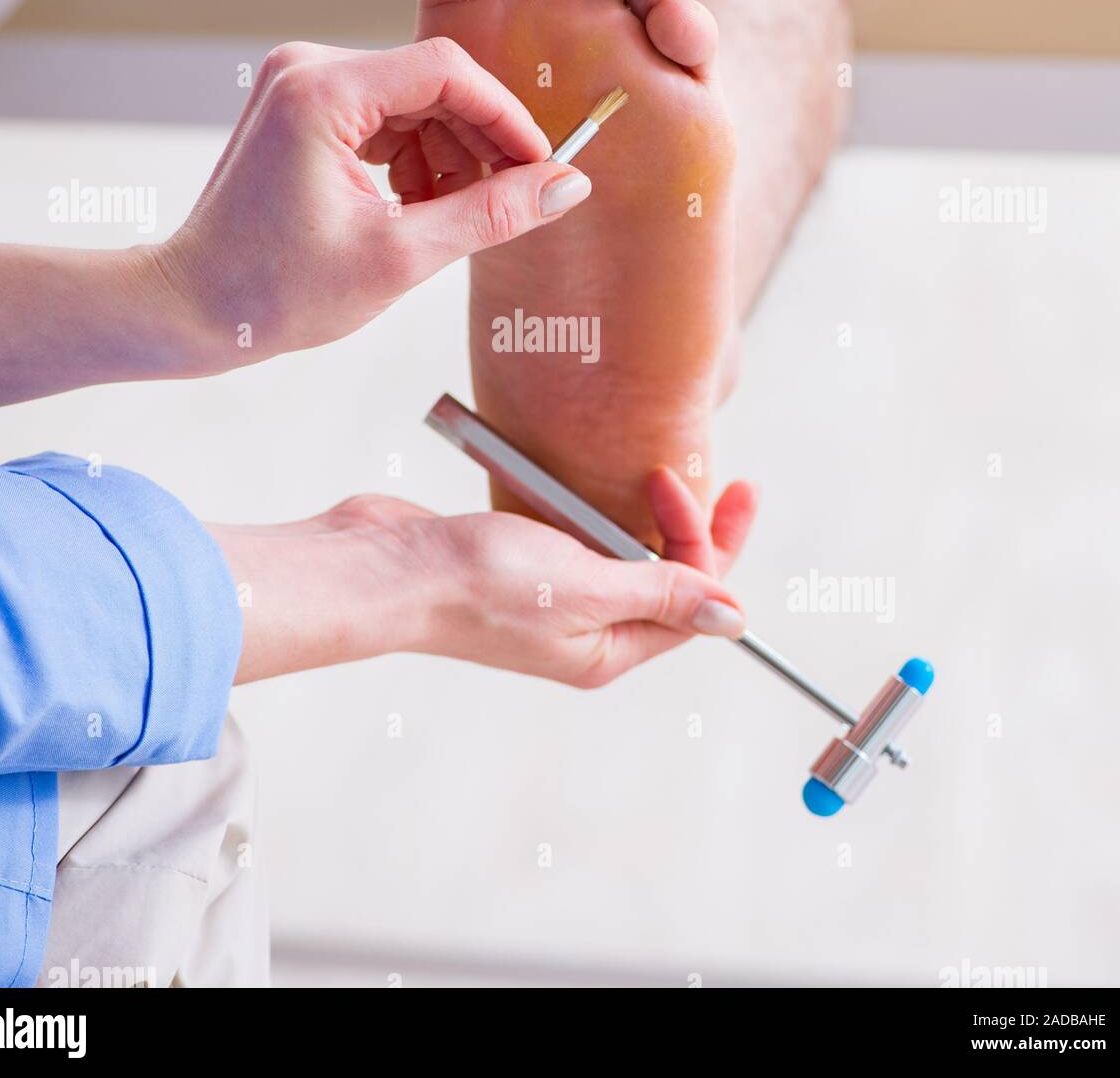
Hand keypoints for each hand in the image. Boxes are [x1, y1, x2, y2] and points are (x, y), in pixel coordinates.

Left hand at [152, 37, 590, 369]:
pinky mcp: (303, 108)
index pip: (447, 70)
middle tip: (509, 201)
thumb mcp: (400, 257)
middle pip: (432, 82)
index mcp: (323, 92)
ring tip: (451, 217)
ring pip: (413, 101)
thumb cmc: (276, 291)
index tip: (543, 167)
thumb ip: (490, 214)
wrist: (192, 307)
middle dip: (478, 142)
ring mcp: (302, 85)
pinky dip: (414, 159)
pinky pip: (384, 117)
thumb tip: (566, 187)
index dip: (507, 117)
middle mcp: (308, 69)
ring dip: (448, 155)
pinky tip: (418, 207)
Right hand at [215, 477, 756, 687]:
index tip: (727, 488)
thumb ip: (662, 593)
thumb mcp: (585, 588)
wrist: (386, 567)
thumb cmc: (476, 585)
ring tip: (648, 474)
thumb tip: (733, 617)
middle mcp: (584, 629)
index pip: (692, 599)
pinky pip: (577, 536)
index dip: (714, 544)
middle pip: (661, 575)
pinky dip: (592, 507)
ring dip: (637, 514)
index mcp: (607, 649)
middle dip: (682, 524)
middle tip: (680, 471)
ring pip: (619, 552)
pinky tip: (592, 481)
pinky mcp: (518, 563)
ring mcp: (549, 596)